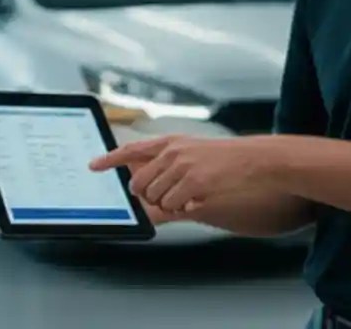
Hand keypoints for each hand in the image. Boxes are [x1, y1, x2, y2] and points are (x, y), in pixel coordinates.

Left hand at [90, 135, 271, 212]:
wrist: (256, 160)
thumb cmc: (226, 159)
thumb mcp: (192, 152)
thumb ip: (165, 164)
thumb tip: (140, 181)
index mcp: (170, 142)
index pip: (131, 149)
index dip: (110, 158)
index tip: (94, 165)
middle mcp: (172, 151)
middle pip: (139, 184)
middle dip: (151, 196)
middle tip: (173, 194)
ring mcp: (182, 166)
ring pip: (155, 198)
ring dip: (170, 203)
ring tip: (192, 192)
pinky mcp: (193, 181)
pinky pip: (173, 205)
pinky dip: (183, 207)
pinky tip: (200, 196)